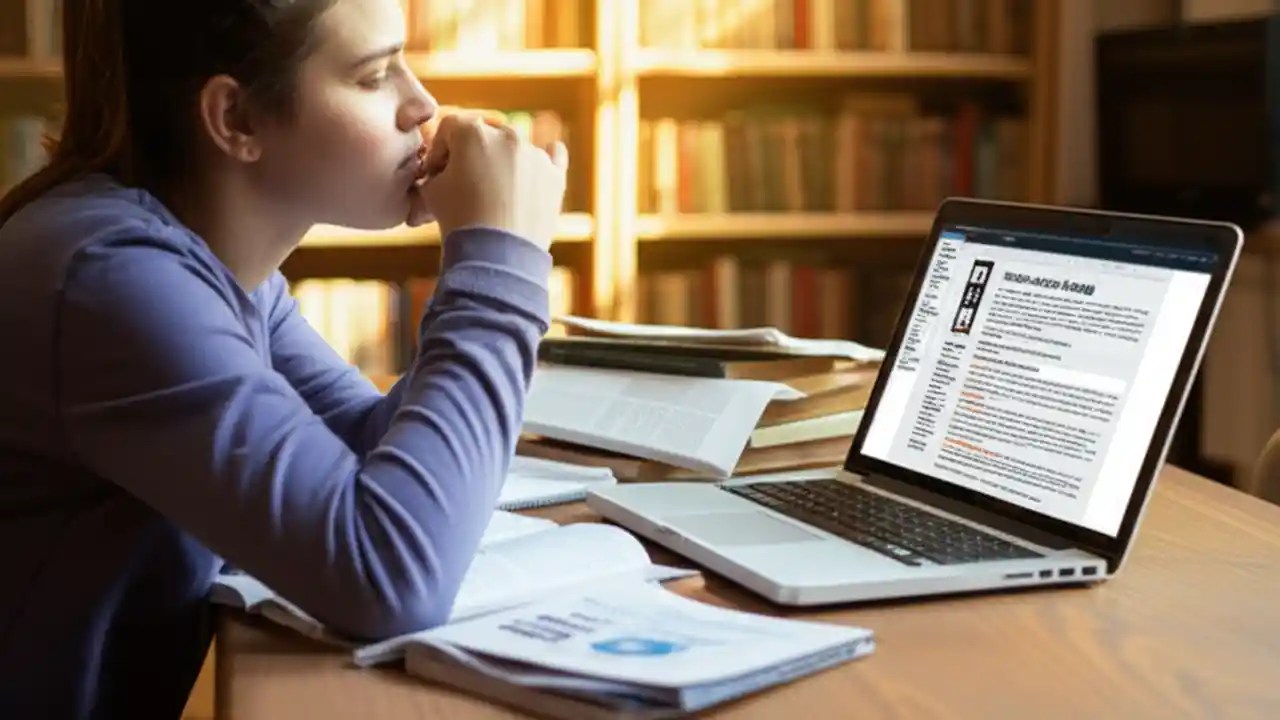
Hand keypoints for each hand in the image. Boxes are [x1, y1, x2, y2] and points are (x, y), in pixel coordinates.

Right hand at [408, 113, 568, 251]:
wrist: (497, 255)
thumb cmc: (459, 220)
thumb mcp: (431, 191)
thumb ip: (435, 171)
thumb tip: (440, 172)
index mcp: (473, 132)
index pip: (450, 127)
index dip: (439, 150)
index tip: (435, 173)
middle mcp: (507, 135)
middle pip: (484, 137)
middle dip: (471, 156)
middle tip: (464, 184)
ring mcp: (535, 154)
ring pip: (515, 150)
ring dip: (504, 163)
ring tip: (495, 195)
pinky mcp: (555, 175)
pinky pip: (554, 156)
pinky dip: (545, 161)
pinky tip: (538, 170)